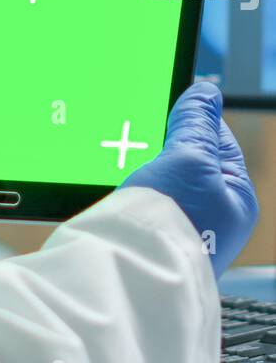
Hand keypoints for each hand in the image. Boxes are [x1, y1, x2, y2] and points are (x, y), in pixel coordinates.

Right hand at [122, 80, 258, 279]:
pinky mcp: (154, 236)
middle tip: (145, 136)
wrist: (130, 271)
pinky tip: (123, 186)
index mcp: (238, 198)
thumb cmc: (172, 221)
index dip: (192, 118)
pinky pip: (146, 198)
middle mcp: (216, 217)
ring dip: (146, 166)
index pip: (218, 139)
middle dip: (165, 144)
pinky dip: (134, 187)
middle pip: (189, 158)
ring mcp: (185, 228)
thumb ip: (197, 121)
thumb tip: (206, 91)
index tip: (168, 102)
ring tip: (132, 165)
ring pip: (164, 178)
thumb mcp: (190, 156)